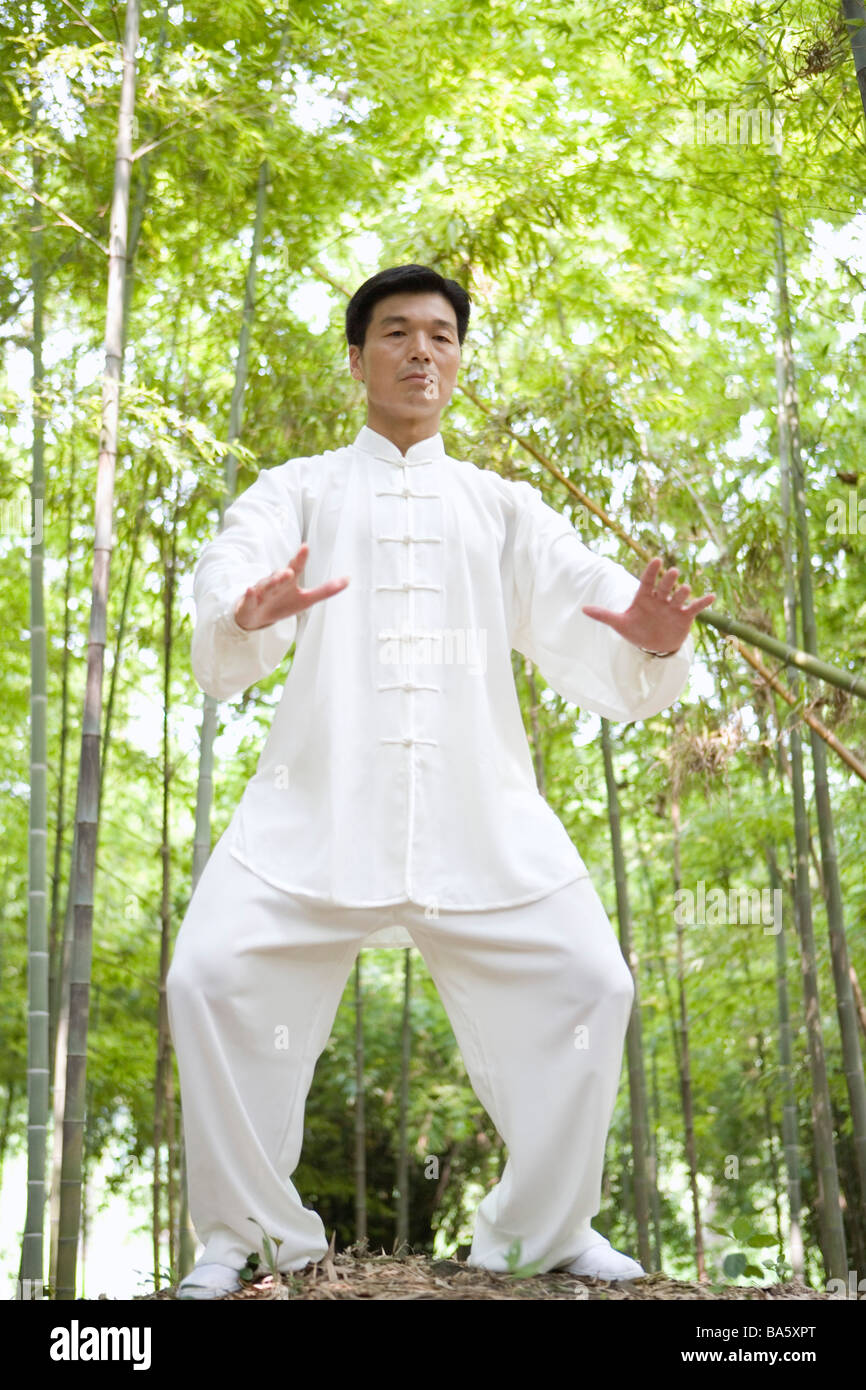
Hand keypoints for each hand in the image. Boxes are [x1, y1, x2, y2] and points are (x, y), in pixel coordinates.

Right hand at [233, 544, 349, 630]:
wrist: (257, 617)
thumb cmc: (283, 604)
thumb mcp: (306, 599)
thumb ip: (326, 590)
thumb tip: (348, 580)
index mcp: (289, 580)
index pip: (296, 567)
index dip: (300, 558)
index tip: (305, 547)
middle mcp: (275, 583)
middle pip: (280, 576)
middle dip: (285, 573)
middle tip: (291, 571)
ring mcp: (261, 593)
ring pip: (266, 586)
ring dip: (272, 582)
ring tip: (279, 577)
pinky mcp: (249, 604)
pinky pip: (249, 599)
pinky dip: (249, 595)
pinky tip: (250, 590)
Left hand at [581, 557, 714, 654]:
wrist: (653, 646)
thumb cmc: (636, 631)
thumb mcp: (620, 625)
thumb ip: (604, 615)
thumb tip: (583, 609)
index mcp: (644, 597)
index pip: (647, 581)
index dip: (652, 571)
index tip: (656, 560)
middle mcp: (660, 598)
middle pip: (664, 586)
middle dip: (668, 580)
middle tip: (672, 572)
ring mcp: (673, 607)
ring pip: (679, 596)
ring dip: (683, 592)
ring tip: (686, 588)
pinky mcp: (685, 616)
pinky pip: (695, 608)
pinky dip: (703, 603)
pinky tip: (711, 597)